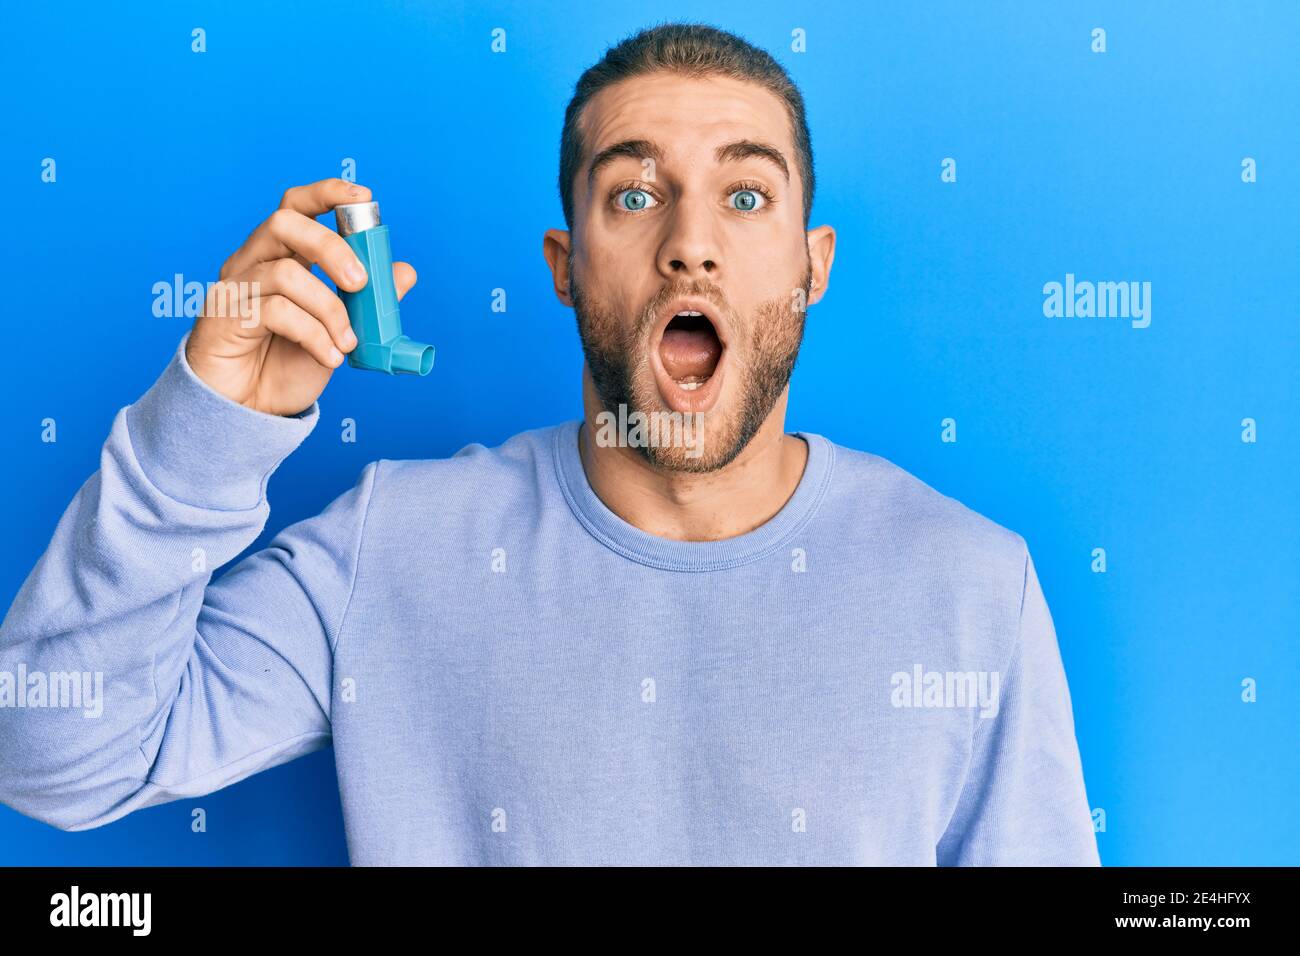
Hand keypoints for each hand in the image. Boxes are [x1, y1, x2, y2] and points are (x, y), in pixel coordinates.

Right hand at [186, 178, 417, 415]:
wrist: (248, 413)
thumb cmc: (285, 367)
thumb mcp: (338, 332)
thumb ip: (368, 302)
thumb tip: (405, 271)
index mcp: (277, 256)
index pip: (295, 207)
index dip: (326, 193)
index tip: (364, 199)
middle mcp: (250, 263)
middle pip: (285, 223)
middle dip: (331, 248)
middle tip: (360, 284)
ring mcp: (233, 287)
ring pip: (286, 272)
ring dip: (329, 309)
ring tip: (347, 343)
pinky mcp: (223, 316)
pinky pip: (275, 311)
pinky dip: (313, 334)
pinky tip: (329, 358)